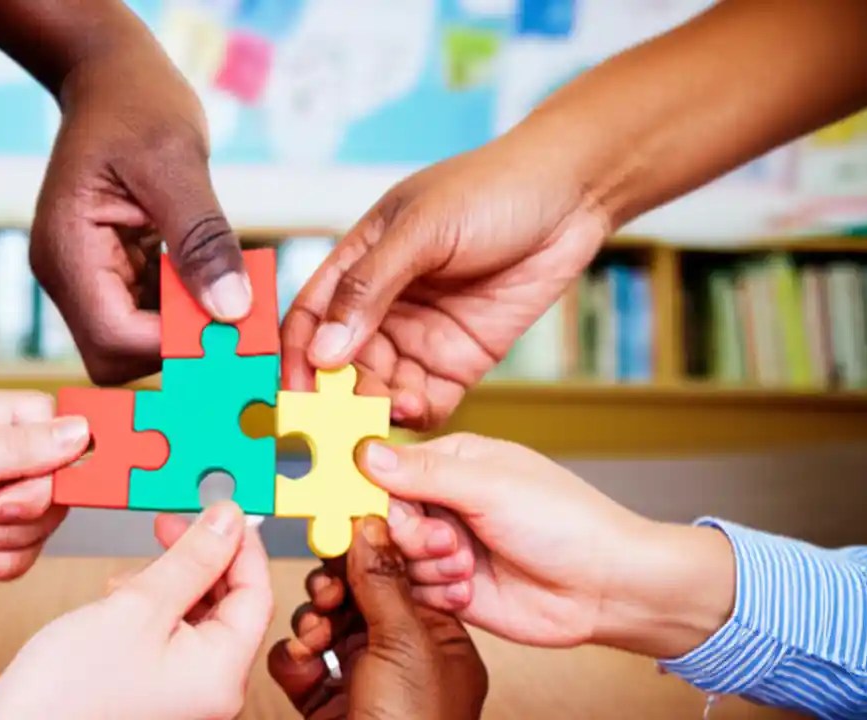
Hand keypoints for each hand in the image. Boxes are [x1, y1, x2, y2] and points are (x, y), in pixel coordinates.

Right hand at [0, 502, 272, 719]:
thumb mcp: (137, 607)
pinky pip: (170, 637)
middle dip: (200, 561)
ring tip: (129, 576)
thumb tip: (228, 522)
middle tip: (168, 523)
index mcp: (222, 674)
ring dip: (170, 583)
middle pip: (228, 604)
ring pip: (196, 617)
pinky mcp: (155, 689)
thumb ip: (190, 561)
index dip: (242, 545)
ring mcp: (183, 692)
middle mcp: (211, 688)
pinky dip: (150, 609)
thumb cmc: (67, 694)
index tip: (220, 508)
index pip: (256, 594)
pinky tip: (118, 600)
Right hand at [32, 33, 248, 384]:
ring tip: (230, 289)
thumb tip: (232, 311)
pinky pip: (145, 314)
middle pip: (116, 354)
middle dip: (178, 342)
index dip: (175, 344)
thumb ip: (202, 239)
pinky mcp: (107, 272)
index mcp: (67, 249)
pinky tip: (212, 277)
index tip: (234, 323)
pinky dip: (184, 307)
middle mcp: (66, 273)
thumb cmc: (138, 104)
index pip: (113, 338)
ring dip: (185, 326)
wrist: (111, 77)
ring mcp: (83, 276)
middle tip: (235, 310)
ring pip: (132, 342)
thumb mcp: (177, 162)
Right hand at [269, 517, 486, 719]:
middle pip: (355, 595)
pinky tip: (300, 664)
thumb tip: (369, 525)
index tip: (341, 530)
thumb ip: (383, 580)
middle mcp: (401, 656)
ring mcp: (363, 680)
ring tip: (313, 636)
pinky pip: (301, 665)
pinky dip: (293, 660)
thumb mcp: (405, 643)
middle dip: (332, 590)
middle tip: (325, 593)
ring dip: (310, 623)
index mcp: (438, 637)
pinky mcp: (328, 703)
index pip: (400, 573)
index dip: (370, 551)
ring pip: (324, 625)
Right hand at [280, 137, 608, 427]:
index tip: (294, 392)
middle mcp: (382, 305)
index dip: (296, 356)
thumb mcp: (422, 229)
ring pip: (380, 387)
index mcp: (358, 263)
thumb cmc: (492, 189)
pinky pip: (427, 400)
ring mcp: (420, 335)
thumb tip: (323, 349)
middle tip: (338, 418)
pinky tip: (416, 411)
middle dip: (335, 394)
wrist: (572, 193)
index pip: (309, 318)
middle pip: (340, 364)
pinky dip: (416, 415)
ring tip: (386, 415)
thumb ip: (369, 288)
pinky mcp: (459, 359)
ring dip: (375, 408)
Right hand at [359, 434, 736, 657]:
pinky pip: (415, 590)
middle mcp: (446, 502)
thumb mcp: (490, 486)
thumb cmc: (565, 522)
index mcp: (454, 462)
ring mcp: (448, 545)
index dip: (376, 492)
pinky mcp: (452, 587)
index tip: (379, 509)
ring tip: (467, 567)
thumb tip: (365, 451)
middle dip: (411, 535)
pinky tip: (470, 590)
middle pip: (387, 517)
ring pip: (397, 557)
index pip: (387, 470)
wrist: (606, 588)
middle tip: (447, 542)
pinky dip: (437, 593)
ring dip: (428, 566)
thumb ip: (423, 472)